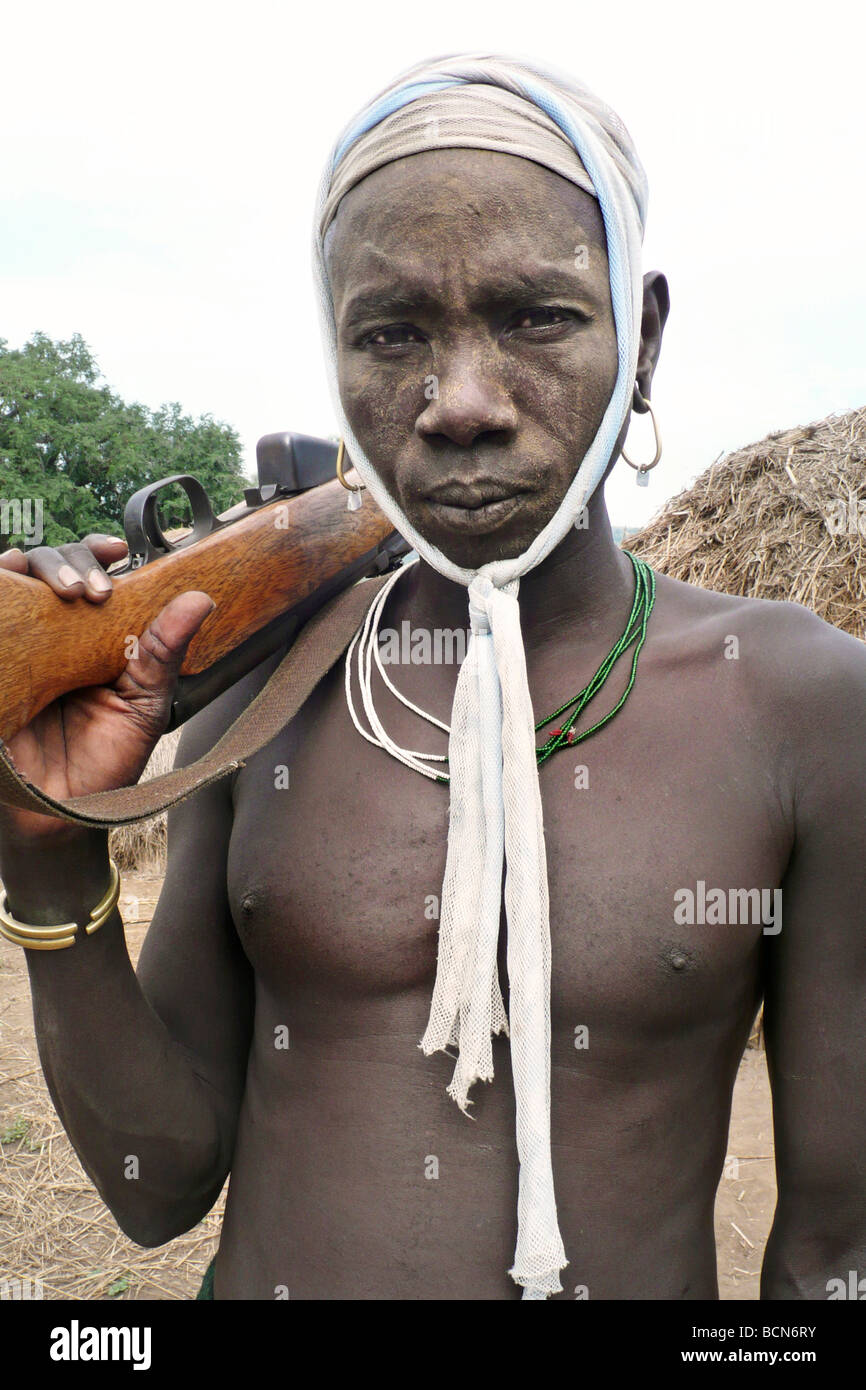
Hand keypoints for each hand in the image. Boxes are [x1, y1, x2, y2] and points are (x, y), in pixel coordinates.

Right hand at [0, 536, 213, 844]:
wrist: (60, 814)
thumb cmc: (105, 764)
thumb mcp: (144, 706)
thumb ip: (164, 653)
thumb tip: (201, 599)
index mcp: (93, 635)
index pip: (89, 573)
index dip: (96, 552)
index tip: (117, 552)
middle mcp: (52, 633)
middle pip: (48, 566)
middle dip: (69, 560)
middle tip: (92, 590)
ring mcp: (17, 647)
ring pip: (12, 581)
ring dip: (34, 568)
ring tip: (64, 591)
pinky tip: (11, 588)